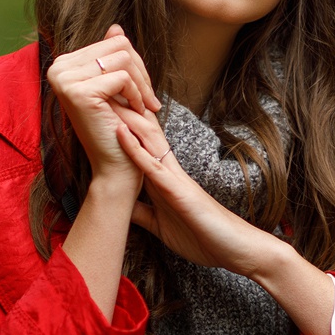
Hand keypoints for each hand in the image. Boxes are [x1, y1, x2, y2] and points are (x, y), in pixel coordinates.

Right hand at [45, 25, 162, 189]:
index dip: (135, 64)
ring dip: (142, 85)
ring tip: (143, 108)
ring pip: (124, 58)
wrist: (114, 167)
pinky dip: (137, 95)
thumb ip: (111, 57)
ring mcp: (64, 79)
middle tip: (149, 100)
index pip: (113, 41)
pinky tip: (137, 113)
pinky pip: (123, 77)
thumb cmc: (118, 127)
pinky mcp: (78, 91)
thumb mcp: (116, 87)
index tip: (142, 91)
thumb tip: (115, 28)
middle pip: (119, 45)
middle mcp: (58, 68)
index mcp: (64, 64)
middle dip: (141, 72)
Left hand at [113, 105, 334, 334]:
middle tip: (98, 85)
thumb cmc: (204, 238)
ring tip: (102, 95)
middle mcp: (169, 171)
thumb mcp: (161, 226)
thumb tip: (121, 207)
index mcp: (163, 179)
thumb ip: (143, 213)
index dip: (121, 125)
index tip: (99, 108)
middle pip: (142, 133)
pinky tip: (119, 132)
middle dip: (121, 111)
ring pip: (146, 140)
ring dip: (123, 118)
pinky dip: (134, 148)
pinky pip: (153, 165)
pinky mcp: (178, 190)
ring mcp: (174, 177)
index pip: (139, 146)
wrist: (236, 250)